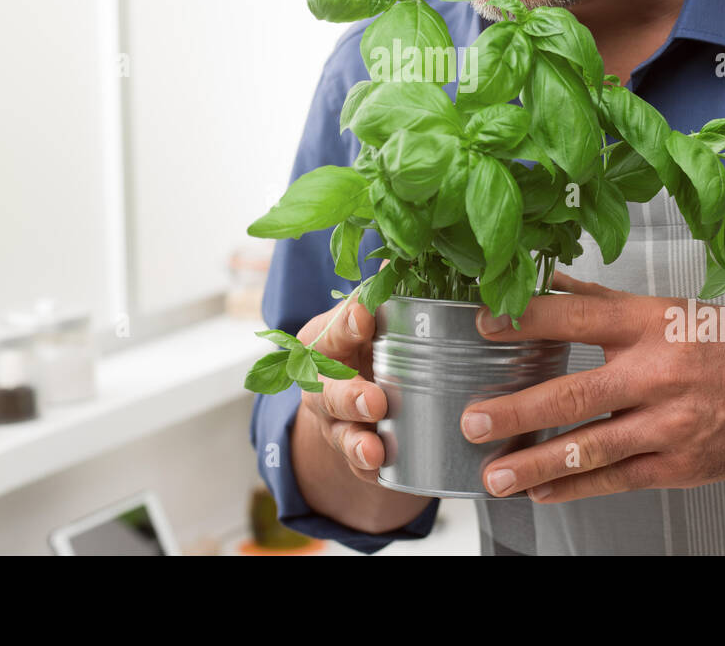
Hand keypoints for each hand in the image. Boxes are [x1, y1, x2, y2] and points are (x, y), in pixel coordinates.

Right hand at [293, 290, 388, 484]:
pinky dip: (372, 472)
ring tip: (374, 451)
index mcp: (325, 341)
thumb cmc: (366, 343)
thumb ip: (383, 290)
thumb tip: (402, 249)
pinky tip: (386, 474)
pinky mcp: (354, 453)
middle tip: (374, 400)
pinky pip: (360, 467)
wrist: (353, 393)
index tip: (363, 315)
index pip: (331, 329)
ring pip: (341, 433)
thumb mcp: (368, 317)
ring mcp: (335, 422)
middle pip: (327, 391)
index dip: (346, 323)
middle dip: (348, 397)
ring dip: (356, 443)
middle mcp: (322, 382)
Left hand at [459, 271, 724, 501]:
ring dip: (536, 464)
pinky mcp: (678, 465)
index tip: (484, 324)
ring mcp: (668, 425)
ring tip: (496, 474)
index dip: (526, 320)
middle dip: (517, 410)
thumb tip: (544, 279)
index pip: (577, 316)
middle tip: (474, 420)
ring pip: (592, 448)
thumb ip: (599, 299)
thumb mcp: (664, 308)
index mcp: (650, 324)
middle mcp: (657, 374)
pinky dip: (575, 487)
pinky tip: (542, 490)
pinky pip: (617, 479)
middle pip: (576, 393)